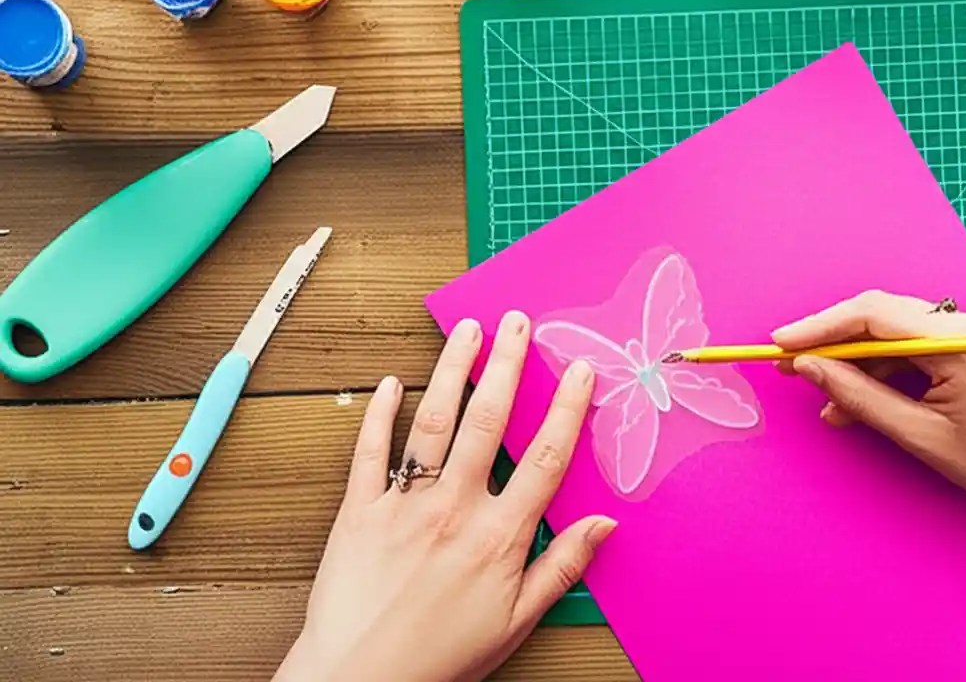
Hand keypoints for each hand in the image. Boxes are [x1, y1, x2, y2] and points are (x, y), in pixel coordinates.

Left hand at [275, 311, 616, 681]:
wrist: (361, 679)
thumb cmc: (441, 656)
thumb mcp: (517, 622)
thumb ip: (562, 567)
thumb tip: (604, 524)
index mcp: (499, 535)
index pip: (544, 457)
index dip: (566, 409)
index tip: (579, 371)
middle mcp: (454, 507)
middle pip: (488, 421)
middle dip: (507, 365)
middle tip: (518, 324)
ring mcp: (403, 504)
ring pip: (433, 421)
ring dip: (453, 370)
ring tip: (467, 332)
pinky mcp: (358, 510)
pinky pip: (371, 450)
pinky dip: (380, 411)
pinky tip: (394, 381)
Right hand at [772, 290, 965, 526]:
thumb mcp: (924, 437)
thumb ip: (862, 398)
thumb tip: (811, 369)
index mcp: (960, 340)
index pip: (873, 315)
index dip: (818, 327)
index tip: (778, 345)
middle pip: (883, 319)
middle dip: (834, 345)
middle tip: (790, 370)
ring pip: (901, 337)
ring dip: (863, 367)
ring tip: (831, 407)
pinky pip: (925, 351)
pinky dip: (893, 375)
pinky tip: (869, 405)